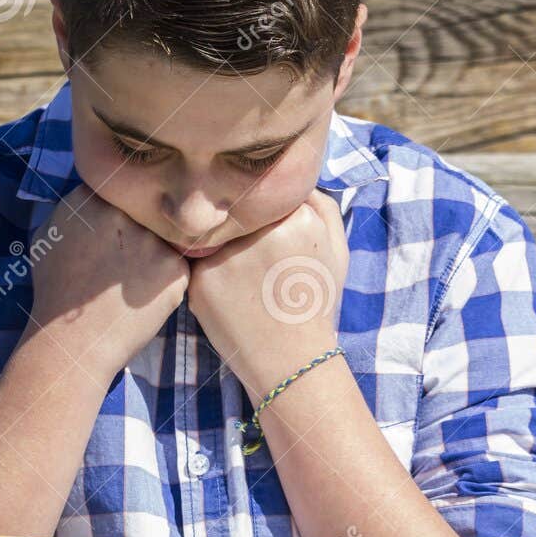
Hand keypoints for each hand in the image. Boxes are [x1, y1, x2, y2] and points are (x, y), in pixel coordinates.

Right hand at [26, 183, 189, 381]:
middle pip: (145, 212)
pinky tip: (144, 298)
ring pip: (164, 239)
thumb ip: (74, 209)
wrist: (72, 342)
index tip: (111, 237)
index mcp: (90, 199)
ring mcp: (151, 240)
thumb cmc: (55, 293)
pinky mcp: (174, 268)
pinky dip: (165, 282)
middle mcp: (123, 214)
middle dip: (139, 233)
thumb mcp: (47, 237)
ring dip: (154, 257)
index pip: (119, 193)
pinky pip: (177, 266)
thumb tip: (96, 196)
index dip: (118, 216)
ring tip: (131, 284)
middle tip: (124, 262)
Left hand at [186, 189, 348, 393]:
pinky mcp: (201, 279)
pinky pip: (199, 260)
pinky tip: (230, 296)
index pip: (267, 195)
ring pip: (216, 233)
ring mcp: (226, 254)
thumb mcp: (337, 248)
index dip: (268, 216)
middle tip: (258, 264)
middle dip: (244, 230)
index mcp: (296, 216)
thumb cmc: (316, 302)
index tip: (272, 240)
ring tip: (245, 281)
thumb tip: (291, 176)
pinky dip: (210, 274)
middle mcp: (260, 231)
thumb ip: (321, 203)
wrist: (293, 360)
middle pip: (240, 212)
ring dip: (223, 248)